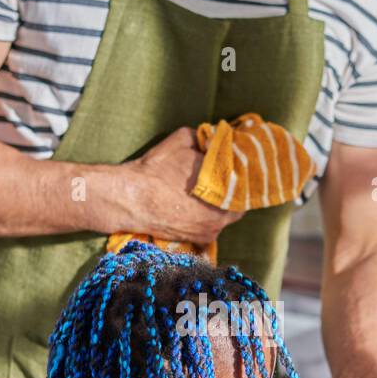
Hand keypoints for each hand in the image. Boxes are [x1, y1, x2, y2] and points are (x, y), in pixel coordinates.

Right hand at [110, 128, 243, 243]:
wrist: (131, 199)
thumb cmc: (155, 169)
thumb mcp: (182, 139)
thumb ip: (205, 138)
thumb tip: (216, 138)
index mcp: (223, 183)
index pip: (245, 179)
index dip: (242, 172)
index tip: (237, 167)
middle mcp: (223, 210)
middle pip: (240, 199)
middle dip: (235, 190)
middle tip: (226, 181)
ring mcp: (213, 228)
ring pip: (228, 215)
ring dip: (224, 206)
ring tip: (211, 195)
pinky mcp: (202, 239)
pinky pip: (215, 228)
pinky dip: (211, 220)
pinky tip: (201, 210)